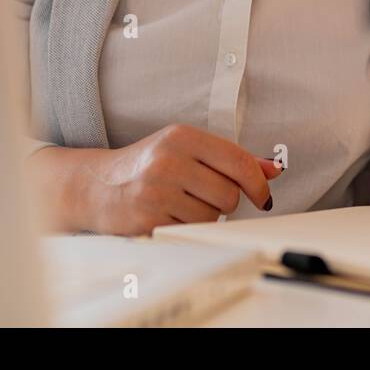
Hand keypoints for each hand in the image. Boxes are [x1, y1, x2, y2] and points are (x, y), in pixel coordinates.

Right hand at [85, 124, 281, 235]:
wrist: (95, 186)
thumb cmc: (146, 166)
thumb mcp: (186, 149)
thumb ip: (230, 159)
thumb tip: (274, 169)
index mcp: (182, 136)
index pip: (238, 161)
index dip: (259, 184)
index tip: (263, 197)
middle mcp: (169, 160)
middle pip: (229, 195)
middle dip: (223, 202)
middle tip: (200, 195)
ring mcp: (157, 190)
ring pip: (212, 217)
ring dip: (204, 217)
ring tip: (179, 204)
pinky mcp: (148, 219)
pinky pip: (191, 233)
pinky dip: (186, 229)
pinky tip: (167, 216)